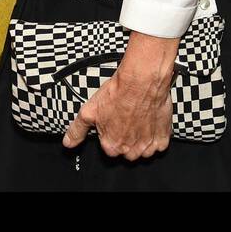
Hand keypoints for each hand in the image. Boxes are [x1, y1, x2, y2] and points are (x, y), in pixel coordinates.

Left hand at [63, 31, 177, 159]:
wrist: (141, 81)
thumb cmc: (117, 93)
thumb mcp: (89, 111)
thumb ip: (77, 130)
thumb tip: (68, 142)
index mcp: (111, 145)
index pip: (109, 147)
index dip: (109, 132)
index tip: (112, 122)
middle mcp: (130, 150)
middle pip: (126, 150)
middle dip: (125, 137)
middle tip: (124, 118)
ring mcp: (148, 145)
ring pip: (142, 149)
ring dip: (140, 138)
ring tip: (136, 119)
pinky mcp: (162, 138)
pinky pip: (158, 144)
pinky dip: (154, 135)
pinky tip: (148, 121)